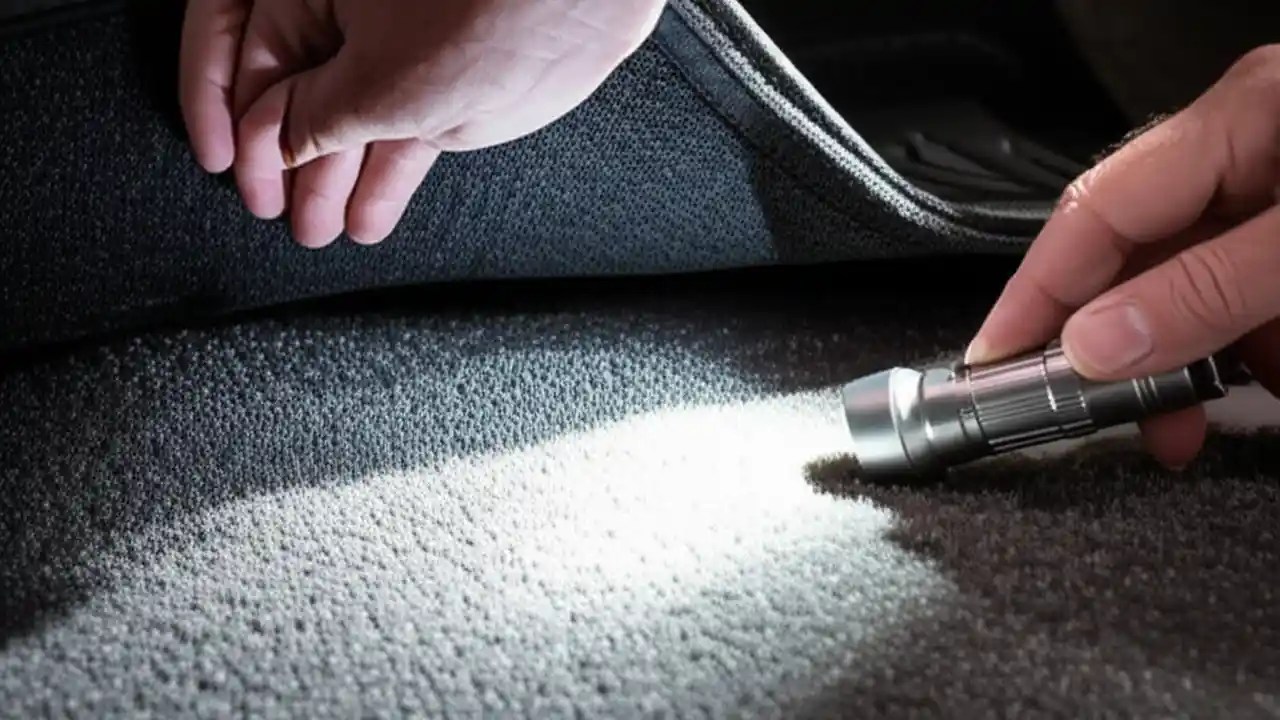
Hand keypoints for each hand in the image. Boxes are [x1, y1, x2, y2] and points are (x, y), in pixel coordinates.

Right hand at [179, 0, 664, 247]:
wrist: (577, 4)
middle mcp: (344, 15)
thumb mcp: (370, 83)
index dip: (218, 108)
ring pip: (344, 123)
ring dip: (327, 181)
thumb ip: (307, 122)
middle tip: (273, 209)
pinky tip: (365, 220)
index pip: (233, 44)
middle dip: (276, 158)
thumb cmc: (477, 11)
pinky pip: (397, 138)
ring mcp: (394, 54)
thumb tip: (264, 147)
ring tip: (317, 230)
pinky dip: (382, 181)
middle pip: (287, 90)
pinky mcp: (440, 91)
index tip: (223, 167)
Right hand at [965, 45, 1279, 468]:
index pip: (1097, 211)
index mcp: (1245, 121)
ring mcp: (1278, 195)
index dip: (1036, 291)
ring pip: (1196, 291)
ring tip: (1190, 425)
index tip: (992, 362)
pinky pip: (1250, 302)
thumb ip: (1209, 288)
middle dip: (1118, 346)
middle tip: (1088, 415)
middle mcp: (1253, 153)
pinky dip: (1252, 355)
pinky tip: (1268, 382)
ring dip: (1195, 364)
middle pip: (1138, 257)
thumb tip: (1097, 343)